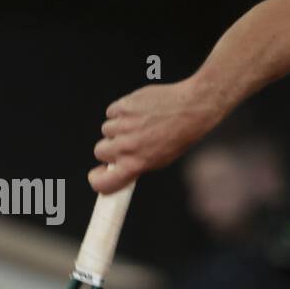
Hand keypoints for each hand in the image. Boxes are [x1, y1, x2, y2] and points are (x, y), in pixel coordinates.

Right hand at [87, 76, 224, 192]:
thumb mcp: (160, 160)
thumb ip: (136, 164)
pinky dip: (120, 112)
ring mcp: (122, 125)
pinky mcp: (122, 106)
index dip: (98, 180)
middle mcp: (126, 146)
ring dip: (117, 129)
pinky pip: (111, 112)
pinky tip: (138, 112)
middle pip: (100, 152)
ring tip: (139, 125)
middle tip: (125, 144)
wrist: (191, 109)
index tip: (99, 176)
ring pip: (106, 130)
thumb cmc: (180, 136)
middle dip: (109, 149)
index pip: (102, 182)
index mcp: (135, 165)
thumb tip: (119, 168)